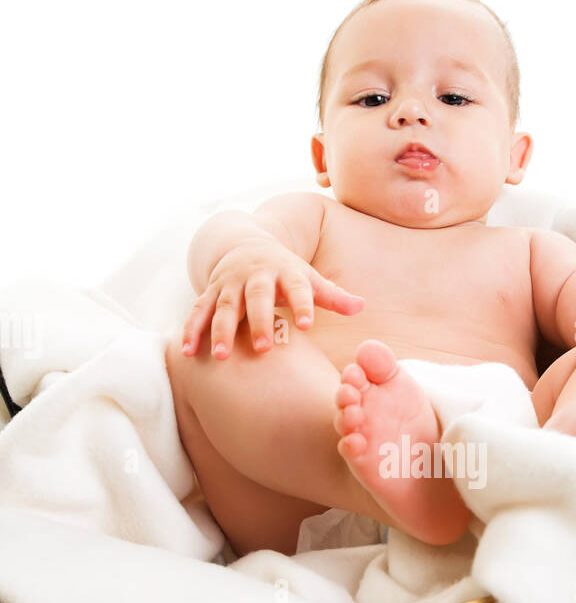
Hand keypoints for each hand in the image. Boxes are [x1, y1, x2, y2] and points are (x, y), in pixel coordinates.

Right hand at [181, 237, 363, 357]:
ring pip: (224, 307)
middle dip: (260, 321)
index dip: (303, 304)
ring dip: (221, 331)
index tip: (308, 324)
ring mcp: (229, 284)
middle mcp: (256, 276)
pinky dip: (192, 331)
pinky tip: (188, 354)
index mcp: (285, 271)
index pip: (298, 287)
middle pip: (257, 298)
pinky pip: (198, 312)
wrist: (245, 245)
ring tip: (223, 357)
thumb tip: (361, 306)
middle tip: (265, 348)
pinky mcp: (210, 292)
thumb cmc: (286, 271)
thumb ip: (333, 295)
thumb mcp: (309, 278)